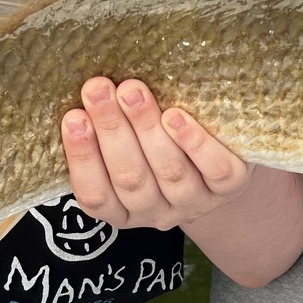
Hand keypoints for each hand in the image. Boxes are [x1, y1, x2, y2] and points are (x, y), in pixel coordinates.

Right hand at [62, 77, 251, 229]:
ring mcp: (195, 203)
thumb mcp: (128, 148)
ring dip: (146, 128)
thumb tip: (85, 94)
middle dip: (111, 130)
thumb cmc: (158, 147)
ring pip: (169, 172)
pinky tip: (175, 116)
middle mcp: (157, 213)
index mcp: (122, 212)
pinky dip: (194, 143)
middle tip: (97, 89)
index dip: (82, 158)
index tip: (73, 117)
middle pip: (131, 178)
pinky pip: (214, 170)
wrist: (218, 162)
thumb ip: (106, 133)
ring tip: (132, 92)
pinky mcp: (229, 188)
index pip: (95, 195)